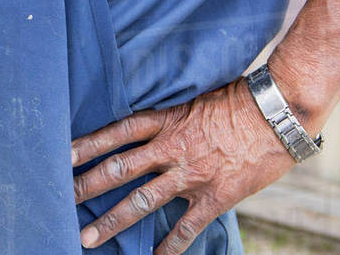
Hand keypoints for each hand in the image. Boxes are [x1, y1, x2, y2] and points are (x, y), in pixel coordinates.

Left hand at [71, 78, 293, 253]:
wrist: (276, 115)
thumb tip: (152, 126)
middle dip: (89, 185)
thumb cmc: (239, 100)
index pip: (118, 132)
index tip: (65, 154)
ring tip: (88, 238)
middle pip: (120, 168)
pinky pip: (185, 229)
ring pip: (142, 201)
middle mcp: (172, 148)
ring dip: (113, 221)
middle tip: (63, 197)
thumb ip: (172, 116)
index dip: (90, 143)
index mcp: (168, 120)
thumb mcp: (197, 99)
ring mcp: (190, 175)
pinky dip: (169, 248)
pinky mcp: (213, 197)